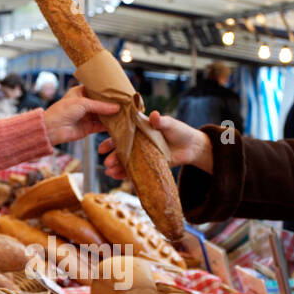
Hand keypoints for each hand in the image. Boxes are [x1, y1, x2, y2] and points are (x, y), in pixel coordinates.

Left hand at [41, 86, 121, 144]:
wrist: (52, 129)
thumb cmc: (63, 111)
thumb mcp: (83, 103)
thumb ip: (101, 106)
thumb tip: (117, 107)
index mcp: (80, 92)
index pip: (97, 90)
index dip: (107, 91)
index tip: (119, 91)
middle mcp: (84, 103)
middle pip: (102, 103)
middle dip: (112, 104)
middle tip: (126, 103)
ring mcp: (86, 116)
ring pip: (103, 115)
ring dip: (112, 115)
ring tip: (125, 113)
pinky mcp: (88, 128)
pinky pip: (101, 126)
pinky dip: (109, 126)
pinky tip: (118, 124)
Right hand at [98, 110, 212, 179]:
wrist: (191, 147)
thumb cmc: (180, 131)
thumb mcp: (170, 124)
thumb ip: (161, 121)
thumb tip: (154, 115)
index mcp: (140, 130)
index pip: (123, 134)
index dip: (111, 139)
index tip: (103, 147)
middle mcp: (138, 142)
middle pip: (122, 149)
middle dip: (113, 156)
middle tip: (107, 162)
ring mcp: (142, 154)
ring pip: (126, 160)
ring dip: (117, 166)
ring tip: (109, 172)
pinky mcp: (148, 164)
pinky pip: (134, 170)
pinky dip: (125, 174)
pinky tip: (117, 177)